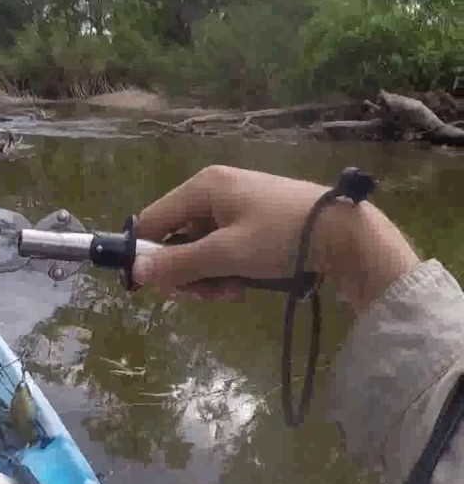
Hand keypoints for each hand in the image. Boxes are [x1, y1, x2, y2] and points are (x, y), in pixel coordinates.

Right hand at [132, 166, 419, 311]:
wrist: (347, 235)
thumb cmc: (281, 237)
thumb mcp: (226, 255)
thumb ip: (178, 264)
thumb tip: (136, 272)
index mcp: (203, 187)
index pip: (153, 220)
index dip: (147, 254)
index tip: (156, 288)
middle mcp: (215, 190)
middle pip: (177, 237)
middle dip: (187, 271)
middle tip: (205, 295)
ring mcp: (237, 205)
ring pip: (201, 247)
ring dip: (209, 276)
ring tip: (232, 292)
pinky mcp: (256, 220)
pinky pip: (225, 246)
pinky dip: (228, 269)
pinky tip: (245, 284)